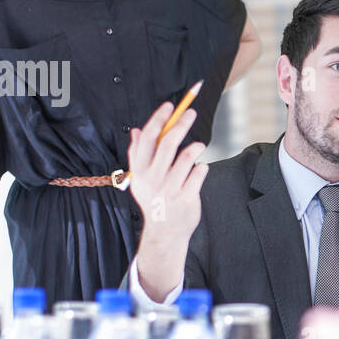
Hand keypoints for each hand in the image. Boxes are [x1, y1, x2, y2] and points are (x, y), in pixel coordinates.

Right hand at [128, 102, 207, 299]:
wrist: (164, 232)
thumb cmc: (154, 199)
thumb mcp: (140, 179)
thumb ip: (138, 154)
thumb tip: (137, 130)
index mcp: (139, 171)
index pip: (148, 138)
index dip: (159, 119)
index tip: (170, 106)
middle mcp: (152, 179)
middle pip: (168, 144)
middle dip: (181, 124)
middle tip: (192, 113)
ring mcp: (170, 190)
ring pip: (186, 158)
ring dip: (195, 148)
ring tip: (199, 146)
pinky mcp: (187, 199)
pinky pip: (199, 174)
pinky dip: (201, 168)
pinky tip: (199, 170)